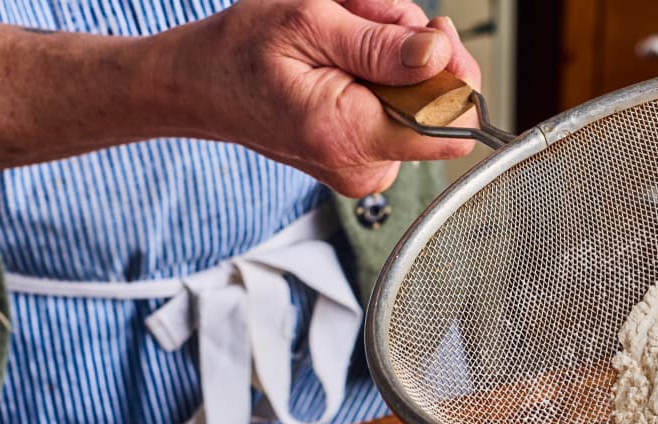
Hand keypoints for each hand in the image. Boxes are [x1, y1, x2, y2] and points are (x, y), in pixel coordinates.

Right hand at [165, 0, 482, 194]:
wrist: (202, 86)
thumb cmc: (241, 53)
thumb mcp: (308, 23)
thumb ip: (380, 45)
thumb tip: (438, 58)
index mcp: (351, 137)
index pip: (452, 128)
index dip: (455, 75)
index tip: (430, 37)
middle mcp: (365, 165)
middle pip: (438, 103)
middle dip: (412, 51)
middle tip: (360, 23)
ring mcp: (367, 165)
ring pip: (419, 100)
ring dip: (392, 57)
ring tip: (339, 41)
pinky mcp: (366, 156)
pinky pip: (399, 108)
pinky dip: (380, 74)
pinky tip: (342, 62)